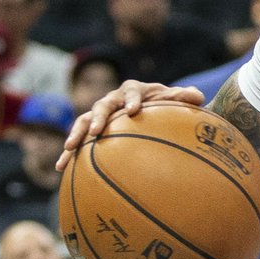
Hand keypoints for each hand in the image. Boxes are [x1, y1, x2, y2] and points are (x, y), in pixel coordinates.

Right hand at [58, 80, 203, 176]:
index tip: (134, 110)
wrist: (146, 109)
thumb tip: (198, 97)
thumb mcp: (175, 101)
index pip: (132, 91)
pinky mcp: (91, 130)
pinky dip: (69, 153)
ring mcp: (99, 115)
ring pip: (84, 122)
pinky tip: (61, 168)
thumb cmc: (163, 105)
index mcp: (133, 90)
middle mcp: (112, 100)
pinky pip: (78, 140)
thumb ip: (184, 98)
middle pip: (102, 106)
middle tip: (98, 130)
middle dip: (99, 117)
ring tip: (70, 148)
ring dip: (77, 134)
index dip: (132, 99)